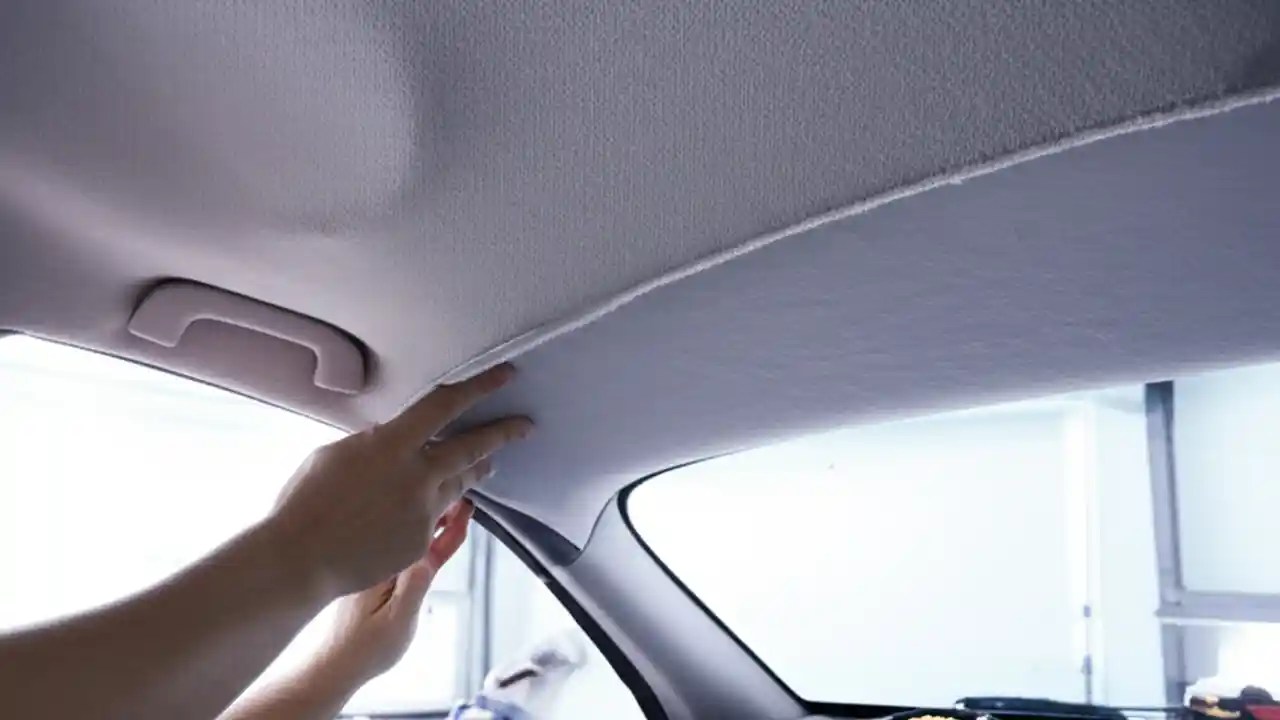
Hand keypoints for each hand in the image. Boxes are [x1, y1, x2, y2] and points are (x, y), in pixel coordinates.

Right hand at [266, 363, 530, 600]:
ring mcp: (424, 511)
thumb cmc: (307, 503)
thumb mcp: (337, 455)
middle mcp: (417, 476)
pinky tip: (423, 506)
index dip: (480, 387)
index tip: (505, 376)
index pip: (446, 404)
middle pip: (472, 448)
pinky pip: (436, 516)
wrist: (302, 559)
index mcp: (392, 445)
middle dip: (503, 433)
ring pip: (461, 483)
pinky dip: (434, 506)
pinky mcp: (422, 540)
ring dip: (477, 470)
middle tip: (524, 425)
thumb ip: (374, 444)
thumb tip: (390, 439)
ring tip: (489, 463)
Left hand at [317, 501, 474, 683]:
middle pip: (413, 528)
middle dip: (439, 510)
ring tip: (457, 503)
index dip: (445, 521)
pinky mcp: (382, 576)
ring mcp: (380, 567)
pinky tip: (436, 529)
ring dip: (433, 521)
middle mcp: (380, 561)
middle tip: (464, 492)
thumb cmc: (365, 648)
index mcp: (383, 567)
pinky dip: (424, 538)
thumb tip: (429, 558)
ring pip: (411, 536)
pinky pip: (408, 551)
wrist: (336, 665)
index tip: (464, 504)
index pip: (419, 537)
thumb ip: (412, 590)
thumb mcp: (395, 623)